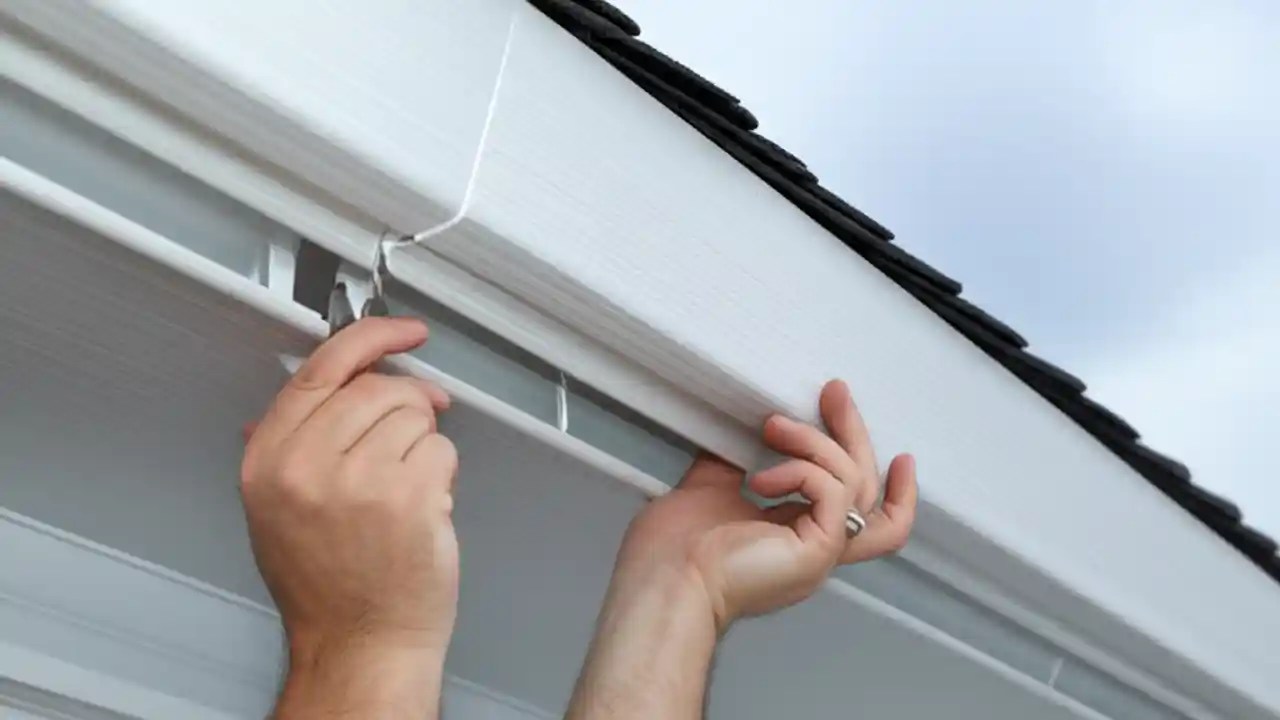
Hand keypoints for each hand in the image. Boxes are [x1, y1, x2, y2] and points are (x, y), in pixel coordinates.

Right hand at [239, 317, 455, 718]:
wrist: (360, 642)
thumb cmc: (327, 584)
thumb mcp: (276, 509)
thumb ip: (288, 444)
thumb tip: (310, 390)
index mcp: (268, 460)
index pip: (321, 368)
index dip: (371, 338)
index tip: (403, 332)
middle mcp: (305, 465)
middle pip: (378, 388)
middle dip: (408, 407)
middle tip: (411, 440)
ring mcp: (358, 479)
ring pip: (416, 416)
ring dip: (423, 448)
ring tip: (403, 493)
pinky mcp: (406, 496)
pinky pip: (441, 450)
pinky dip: (442, 476)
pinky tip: (420, 509)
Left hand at [617, 379, 917, 630]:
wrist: (663, 583)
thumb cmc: (673, 549)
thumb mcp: (711, 488)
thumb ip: (735, 461)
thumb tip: (741, 426)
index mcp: (796, 538)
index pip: (864, 513)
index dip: (886, 482)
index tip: (884, 443)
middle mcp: (818, 549)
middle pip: (869, 490)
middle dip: (853, 434)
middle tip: (834, 392)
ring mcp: (822, 553)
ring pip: (856, 483)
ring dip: (815, 443)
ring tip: (771, 427)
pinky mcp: (818, 551)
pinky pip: (833, 493)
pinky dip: (801, 471)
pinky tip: (760, 479)